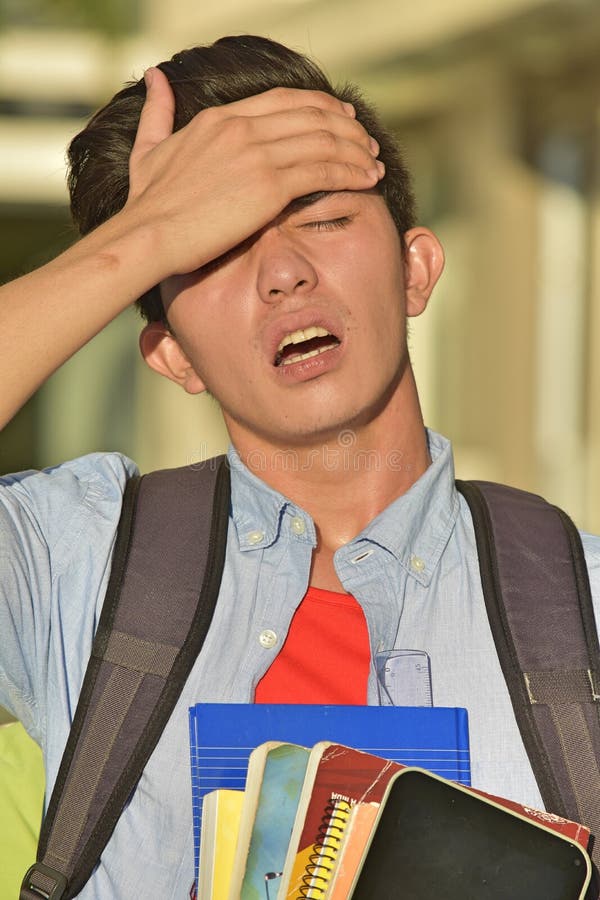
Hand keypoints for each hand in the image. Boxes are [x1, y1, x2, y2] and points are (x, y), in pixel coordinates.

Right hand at [124, 67, 383, 279]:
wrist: (148, 234)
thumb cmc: (147, 204)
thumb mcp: (149, 148)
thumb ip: (158, 112)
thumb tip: (157, 76)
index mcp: (221, 119)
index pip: (284, 100)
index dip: (319, 106)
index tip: (341, 116)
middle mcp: (243, 128)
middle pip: (312, 116)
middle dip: (346, 127)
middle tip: (366, 141)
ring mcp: (258, 154)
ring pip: (325, 141)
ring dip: (356, 150)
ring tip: (374, 162)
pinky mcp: (270, 186)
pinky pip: (324, 170)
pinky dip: (352, 172)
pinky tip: (368, 179)